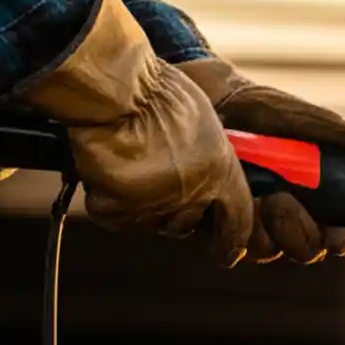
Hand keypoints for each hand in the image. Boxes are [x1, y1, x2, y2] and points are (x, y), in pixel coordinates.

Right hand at [19, 0, 252, 265]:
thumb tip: (208, 170)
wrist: (115, 89)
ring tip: (129, 166)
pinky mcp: (118, 208)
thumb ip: (210, 155)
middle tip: (156, 185)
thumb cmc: (158, 92)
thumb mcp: (203, 121)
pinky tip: (106, 169)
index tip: (228, 255)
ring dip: (140, 206)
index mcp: (222, 172)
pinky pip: (113, 216)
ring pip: (149, 223)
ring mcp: (155, 205)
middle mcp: (194, 195)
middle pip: (186, 226)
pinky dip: (105, 199)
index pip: (238, 222)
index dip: (232, 242)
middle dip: (174, 214)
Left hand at [177, 56, 344, 263]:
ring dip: (264, 227)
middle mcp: (288, 213)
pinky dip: (231, 224)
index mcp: (317, 193)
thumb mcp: (295, 115)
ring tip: (252, 190)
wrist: (206, 101)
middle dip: (300, 233)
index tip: (341, 239)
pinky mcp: (218, 224)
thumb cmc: (256, 106)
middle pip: (307, 250)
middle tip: (281, 199)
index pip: (342, 229)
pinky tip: (226, 194)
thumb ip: (329, 129)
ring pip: (268, 250)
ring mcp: (253, 221)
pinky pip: (230, 246)